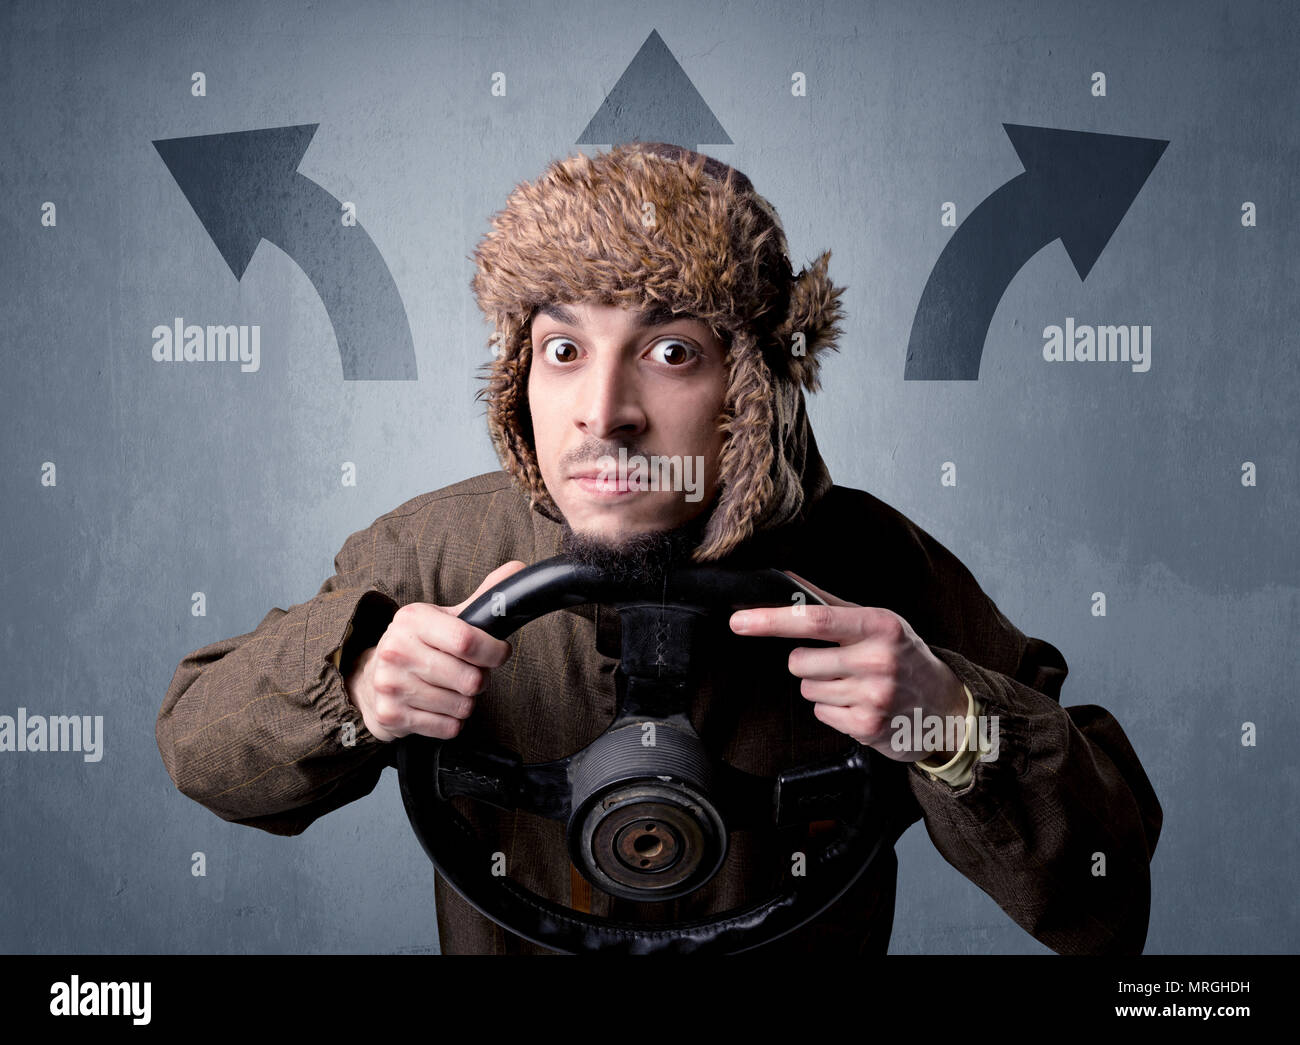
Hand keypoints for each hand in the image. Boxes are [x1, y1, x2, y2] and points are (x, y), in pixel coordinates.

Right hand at [345, 560, 527, 741]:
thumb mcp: (443, 618)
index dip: (495, 652)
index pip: (468, 641)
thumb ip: (483, 598)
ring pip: (462, 706)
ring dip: (466, 701)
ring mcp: (391, 685)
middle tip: (470, 672)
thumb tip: (519, 570)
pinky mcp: (391, 716)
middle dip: (481, 679)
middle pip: (470, 679)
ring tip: (451, 688)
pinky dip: (452, 721)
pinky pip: (448, 727)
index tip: (500, 653)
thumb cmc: (417, 646)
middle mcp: (396, 650)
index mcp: (412, 620)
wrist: (369, 679)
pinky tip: (438, 706)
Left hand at [728, 571, 968, 762]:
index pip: (815, 620)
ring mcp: (873, 696)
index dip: (771, 620)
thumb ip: (831, 604)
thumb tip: (784, 580)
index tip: (740, 621)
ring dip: (821, 686)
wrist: (945, 707)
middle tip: (838, 663)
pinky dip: (833, 709)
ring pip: (807, 688)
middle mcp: (878, 660)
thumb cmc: (904, 656)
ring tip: (854, 684)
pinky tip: (859, 704)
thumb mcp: (879, 622)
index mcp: (879, 625)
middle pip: (799, 661)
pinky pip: (820, 713)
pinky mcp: (867, 727)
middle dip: (807, 662)